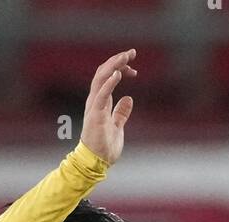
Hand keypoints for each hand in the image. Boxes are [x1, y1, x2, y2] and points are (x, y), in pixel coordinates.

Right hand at [80, 50, 136, 164]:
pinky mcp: (96, 114)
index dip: (120, 69)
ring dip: (114, 65)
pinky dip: (109, 82)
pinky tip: (118, 73)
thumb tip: (129, 99)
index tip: (133, 69)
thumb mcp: (117, 126)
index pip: (108, 78)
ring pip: (101, 78)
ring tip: (126, 57)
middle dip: (117, 60)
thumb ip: (121, 112)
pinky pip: (102, 94)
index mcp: (100, 102)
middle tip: (132, 52)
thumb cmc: (105, 147)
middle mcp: (95, 100)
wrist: (96, 162)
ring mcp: (94, 106)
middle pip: (104, 73)